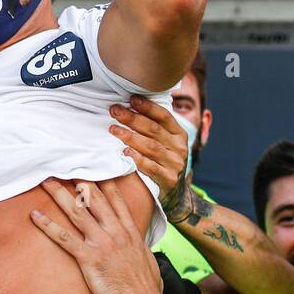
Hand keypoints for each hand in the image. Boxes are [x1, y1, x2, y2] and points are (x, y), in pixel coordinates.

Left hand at [31, 178, 168, 293]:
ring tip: (46, 181)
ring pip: (77, 212)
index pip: (116, 201)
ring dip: (59, 195)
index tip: (95, 167)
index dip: (105, 182)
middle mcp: (116, 233)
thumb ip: (141, 251)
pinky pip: (64, 238)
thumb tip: (141, 250)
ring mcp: (102, 244)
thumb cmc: (147, 292)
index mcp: (130, 233)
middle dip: (78, 181)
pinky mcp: (89, 259)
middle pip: (94, 200)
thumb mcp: (149, 264)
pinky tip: (35, 215)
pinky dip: (47, 225)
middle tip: (64, 167)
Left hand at [110, 97, 189, 220]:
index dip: (148, 106)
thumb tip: (132, 103)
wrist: (176, 194)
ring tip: (113, 129)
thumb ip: (155, 126)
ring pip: (151, 147)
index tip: (131, 98)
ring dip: (130, 136)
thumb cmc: (163, 161)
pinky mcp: (168, 179)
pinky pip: (150, 167)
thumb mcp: (166, 142)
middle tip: (115, 110)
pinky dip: (137, 158)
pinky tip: (124, 151)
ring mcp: (175, 164)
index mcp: (179, 134)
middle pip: (154, 130)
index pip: (164, 116)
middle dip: (132, 118)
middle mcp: (180, 148)